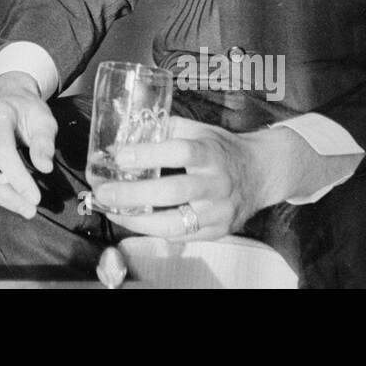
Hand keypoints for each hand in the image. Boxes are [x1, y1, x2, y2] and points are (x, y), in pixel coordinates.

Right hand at [0, 72, 57, 218]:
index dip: (18, 179)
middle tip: (29, 210)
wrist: (3, 98)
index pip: (3, 153)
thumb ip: (44, 143)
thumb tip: (45, 167)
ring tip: (18, 205)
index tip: (35, 198)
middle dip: (7, 196)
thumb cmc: (26, 111)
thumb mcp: (43, 120)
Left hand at [91, 116, 277, 239]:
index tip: (119, 156)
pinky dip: (154, 231)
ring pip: (176, 223)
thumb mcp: (199, 130)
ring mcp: (218, 211)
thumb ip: (166, 129)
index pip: (180, 153)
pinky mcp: (218, 231)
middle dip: (133, 194)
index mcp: (211, 153)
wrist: (261, 173)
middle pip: (173, 192)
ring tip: (112, 212)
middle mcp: (217, 183)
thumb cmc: (223, 149)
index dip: (148, 154)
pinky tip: (134, 222)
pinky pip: (181, 237)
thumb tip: (127, 131)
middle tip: (104, 192)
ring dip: (138, 221)